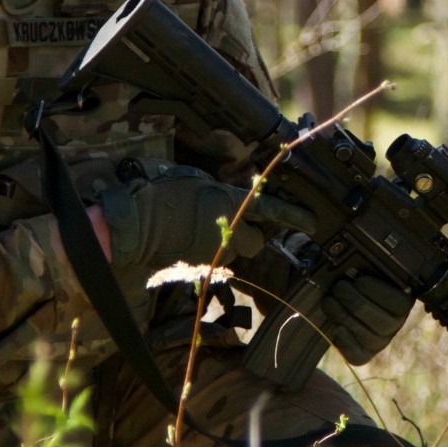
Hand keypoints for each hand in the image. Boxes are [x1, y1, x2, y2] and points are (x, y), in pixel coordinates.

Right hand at [99, 166, 315, 269]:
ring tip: (206, 230)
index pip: (272, 210)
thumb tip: (232, 194)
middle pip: (257, 241)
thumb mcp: (197, 181)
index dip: (295, 216)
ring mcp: (215, 251)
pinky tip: (193, 240)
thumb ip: (222, 190)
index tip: (313, 221)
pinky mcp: (201, 265)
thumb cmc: (162, 194)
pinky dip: (210, 251)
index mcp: (231, 203)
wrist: (134, 224)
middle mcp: (229, 230)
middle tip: (242, 223)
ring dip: (231, 243)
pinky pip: (215, 258)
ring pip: (236, 251)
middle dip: (254, 234)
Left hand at [319, 273, 414, 364]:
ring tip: (329, 300)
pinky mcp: (363, 355)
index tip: (359, 281)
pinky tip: (336, 328)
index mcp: (402, 302)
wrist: (340, 299)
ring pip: (364, 334)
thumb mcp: (364, 269)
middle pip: (379, 320)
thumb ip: (365, 264)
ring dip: (343, 315)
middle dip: (354, 301)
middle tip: (339, 287)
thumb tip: (357, 249)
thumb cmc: (354, 279)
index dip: (378, 292)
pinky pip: (356, 355)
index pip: (399, 302)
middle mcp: (395, 324)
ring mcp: (380, 342)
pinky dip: (345, 342)